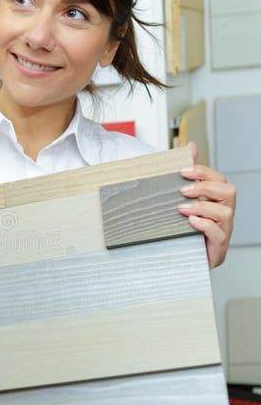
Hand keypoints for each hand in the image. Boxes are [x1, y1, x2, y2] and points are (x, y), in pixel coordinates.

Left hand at [178, 141, 235, 268]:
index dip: (202, 172)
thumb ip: (187, 174)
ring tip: (182, 208)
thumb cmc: (181, 228)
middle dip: (205, 187)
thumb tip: (191, 146)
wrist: (175, 259)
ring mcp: (223, 232)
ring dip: (203, 206)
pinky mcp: (218, 249)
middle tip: (182, 190)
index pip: (219, 179)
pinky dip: (206, 225)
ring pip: (226, 212)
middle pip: (229, 192)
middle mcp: (223, 214)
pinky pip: (220, 234)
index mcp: (216, 201)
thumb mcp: (180, 199)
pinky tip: (191, 222)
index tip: (182, 171)